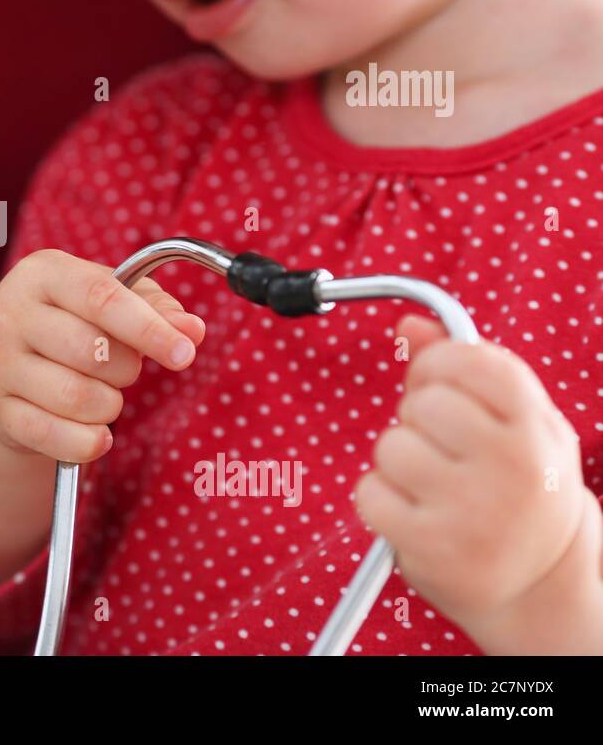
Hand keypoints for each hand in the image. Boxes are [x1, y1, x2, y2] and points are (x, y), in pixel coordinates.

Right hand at [0, 248, 205, 463]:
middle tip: (125, 369)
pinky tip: (98, 435)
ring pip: (74, 397)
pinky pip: (51, 435)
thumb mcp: (111, 298)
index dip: (148, 328)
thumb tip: (192, 330)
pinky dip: (86, 442)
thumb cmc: (71, 321)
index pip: (101, 298)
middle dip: (126, 369)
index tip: (185, 354)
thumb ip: (156, 307)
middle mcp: (10, 312)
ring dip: (109, 406)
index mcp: (42, 273)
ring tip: (105, 396)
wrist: (6, 363)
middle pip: (90, 350)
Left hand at [355, 314, 599, 648]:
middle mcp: (511, 467)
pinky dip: (381, 500)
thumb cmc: (521, 487)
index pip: (469, 361)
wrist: (539, 582)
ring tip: (434, 485)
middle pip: (422, 403)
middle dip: (420, 420)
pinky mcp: (431, 545)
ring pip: (390, 447)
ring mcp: (471, 510)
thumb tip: (409, 326)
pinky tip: (416, 513)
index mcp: (535, 428)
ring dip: (399, 462)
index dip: (439, 366)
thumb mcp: (518, 422)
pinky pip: (369, 492)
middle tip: (446, 450)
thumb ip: (466, 367)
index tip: (439, 385)